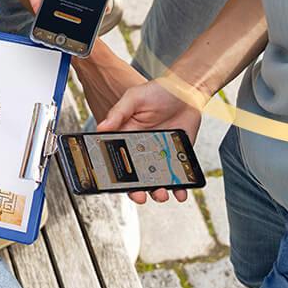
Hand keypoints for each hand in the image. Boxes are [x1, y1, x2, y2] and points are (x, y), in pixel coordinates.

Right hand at [97, 78, 202, 204]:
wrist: (187, 92)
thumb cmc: (158, 92)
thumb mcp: (134, 98)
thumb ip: (118, 113)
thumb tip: (100, 127)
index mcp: (126, 136)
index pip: (117, 159)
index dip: (115, 174)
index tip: (115, 183)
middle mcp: (141, 149)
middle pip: (135, 176)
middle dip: (137, 190)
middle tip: (140, 196)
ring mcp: (159, 155)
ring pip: (155, 180)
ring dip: (157, 191)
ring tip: (161, 194)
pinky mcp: (176, 157)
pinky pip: (176, 177)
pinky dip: (179, 188)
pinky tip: (180, 193)